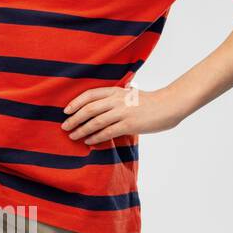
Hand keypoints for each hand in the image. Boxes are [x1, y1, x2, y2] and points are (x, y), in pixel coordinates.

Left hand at [61, 85, 181, 141]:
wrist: (168, 106)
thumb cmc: (148, 102)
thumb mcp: (128, 95)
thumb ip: (114, 98)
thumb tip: (97, 106)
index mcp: (115, 90)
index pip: (90, 94)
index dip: (75, 103)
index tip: (65, 111)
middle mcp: (117, 100)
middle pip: (89, 109)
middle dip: (74, 119)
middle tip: (64, 127)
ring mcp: (123, 112)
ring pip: (95, 122)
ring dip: (82, 130)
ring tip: (73, 136)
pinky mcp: (129, 124)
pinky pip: (107, 132)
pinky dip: (96, 138)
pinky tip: (89, 142)